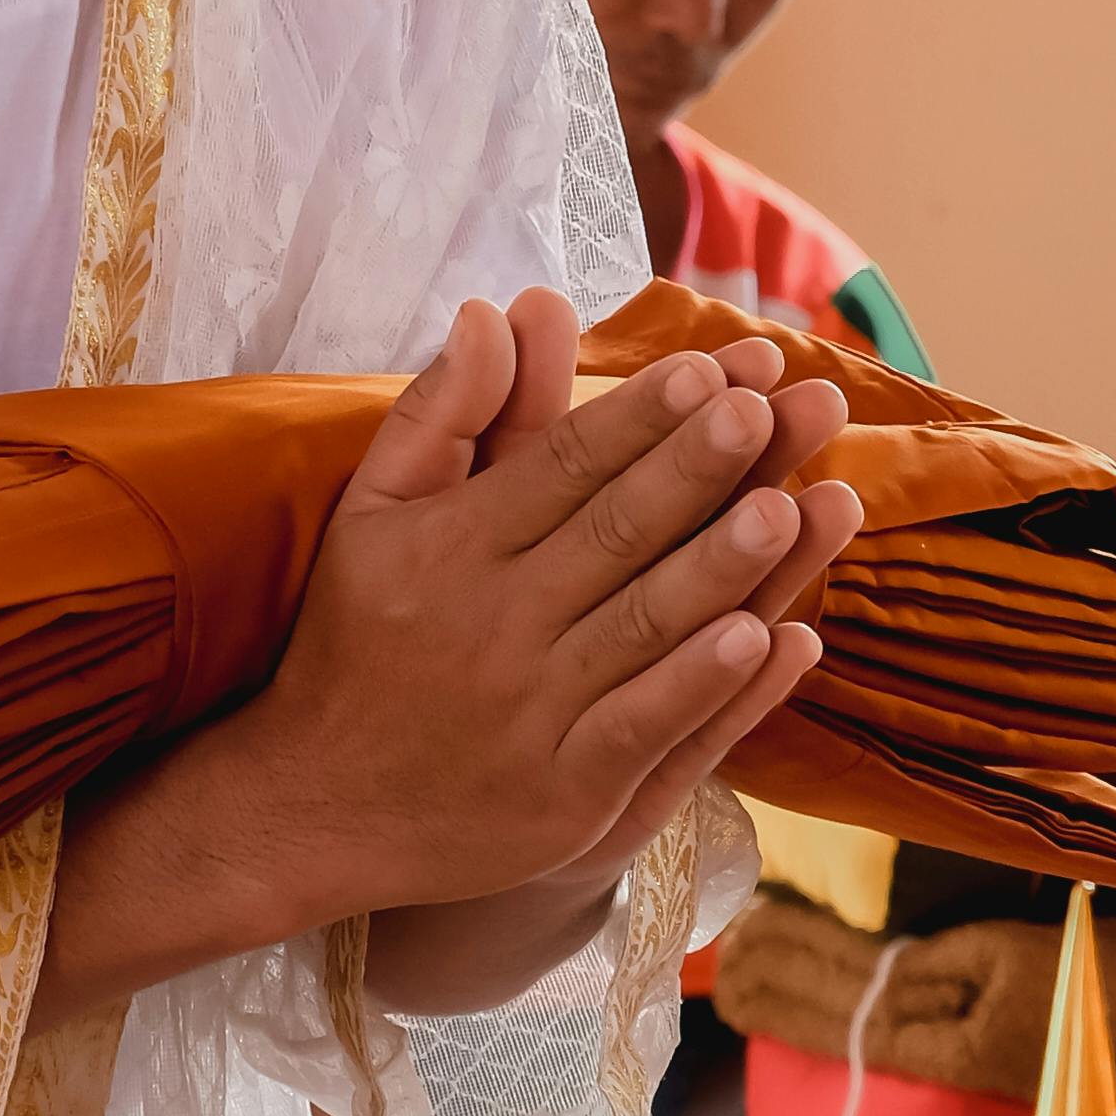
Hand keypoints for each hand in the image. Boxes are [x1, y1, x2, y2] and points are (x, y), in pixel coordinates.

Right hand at [38, 290, 854, 1020]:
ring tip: (798, 505)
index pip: (564, 465)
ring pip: (648, 626)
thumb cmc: (357, 641)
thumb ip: (441, 410)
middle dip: (702, 468)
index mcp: (451, 546)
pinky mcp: (569, 795)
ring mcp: (535, 714)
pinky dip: (710, 686)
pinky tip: (772, 640)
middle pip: (618, 533)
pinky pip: (651, 730)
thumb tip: (492, 309)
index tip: (715, 367)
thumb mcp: (373, 511)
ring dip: (727, 566)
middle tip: (772, 410)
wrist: (317, 806)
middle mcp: (494, 624)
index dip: (643, 414)